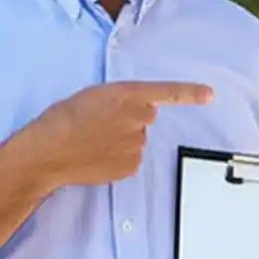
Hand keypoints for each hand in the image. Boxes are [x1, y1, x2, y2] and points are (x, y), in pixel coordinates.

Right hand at [22, 80, 213, 186]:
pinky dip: (117, 158)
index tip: (210, 94)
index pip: (167, 92)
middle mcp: (137, 119)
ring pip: (136, 140)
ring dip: (120, 139)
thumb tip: (128, 113)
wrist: (49, 150)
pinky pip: (130, 159)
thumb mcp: (93, 95)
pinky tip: (96, 155)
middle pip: (144, 117)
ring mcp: (136, 145)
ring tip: (92, 139)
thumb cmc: (63, 119)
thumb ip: (119, 101)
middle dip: (129, 119)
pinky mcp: (130, 166)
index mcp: (127, 94)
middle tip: (99, 122)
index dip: (190, 93)